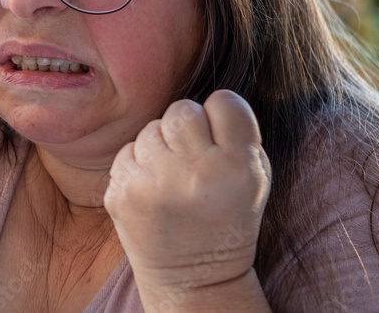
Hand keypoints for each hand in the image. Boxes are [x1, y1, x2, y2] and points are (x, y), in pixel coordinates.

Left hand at [103, 89, 270, 291]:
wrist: (195, 280)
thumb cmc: (228, 219)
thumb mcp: (257, 180)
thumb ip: (239, 135)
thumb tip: (210, 97)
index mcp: (237, 169)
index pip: (225, 101)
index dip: (222, 115)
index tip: (220, 135)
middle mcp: (195, 175)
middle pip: (183, 110)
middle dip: (187, 127)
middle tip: (191, 155)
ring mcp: (153, 185)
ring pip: (151, 128)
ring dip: (161, 146)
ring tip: (172, 178)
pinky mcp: (121, 195)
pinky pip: (127, 152)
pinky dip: (138, 166)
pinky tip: (152, 191)